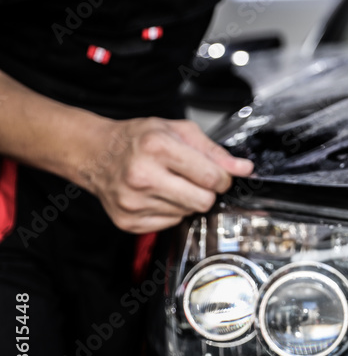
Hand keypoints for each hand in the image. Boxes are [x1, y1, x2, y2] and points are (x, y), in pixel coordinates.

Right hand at [81, 118, 253, 233]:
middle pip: (203, 201)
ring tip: (169, 183)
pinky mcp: (128, 221)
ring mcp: (133, 202)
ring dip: (186, 200)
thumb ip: (215, 151)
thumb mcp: (178, 131)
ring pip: (187, 214)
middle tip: (194, 179)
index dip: (223, 178)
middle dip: (207, 191)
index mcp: (157, 148)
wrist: (96, 153)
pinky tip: (157, 195)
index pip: (211, 177)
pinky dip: (170, 211)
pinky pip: (170, 224)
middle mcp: (142, 176)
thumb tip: (243, 169)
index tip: (219, 175)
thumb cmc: (137, 139)